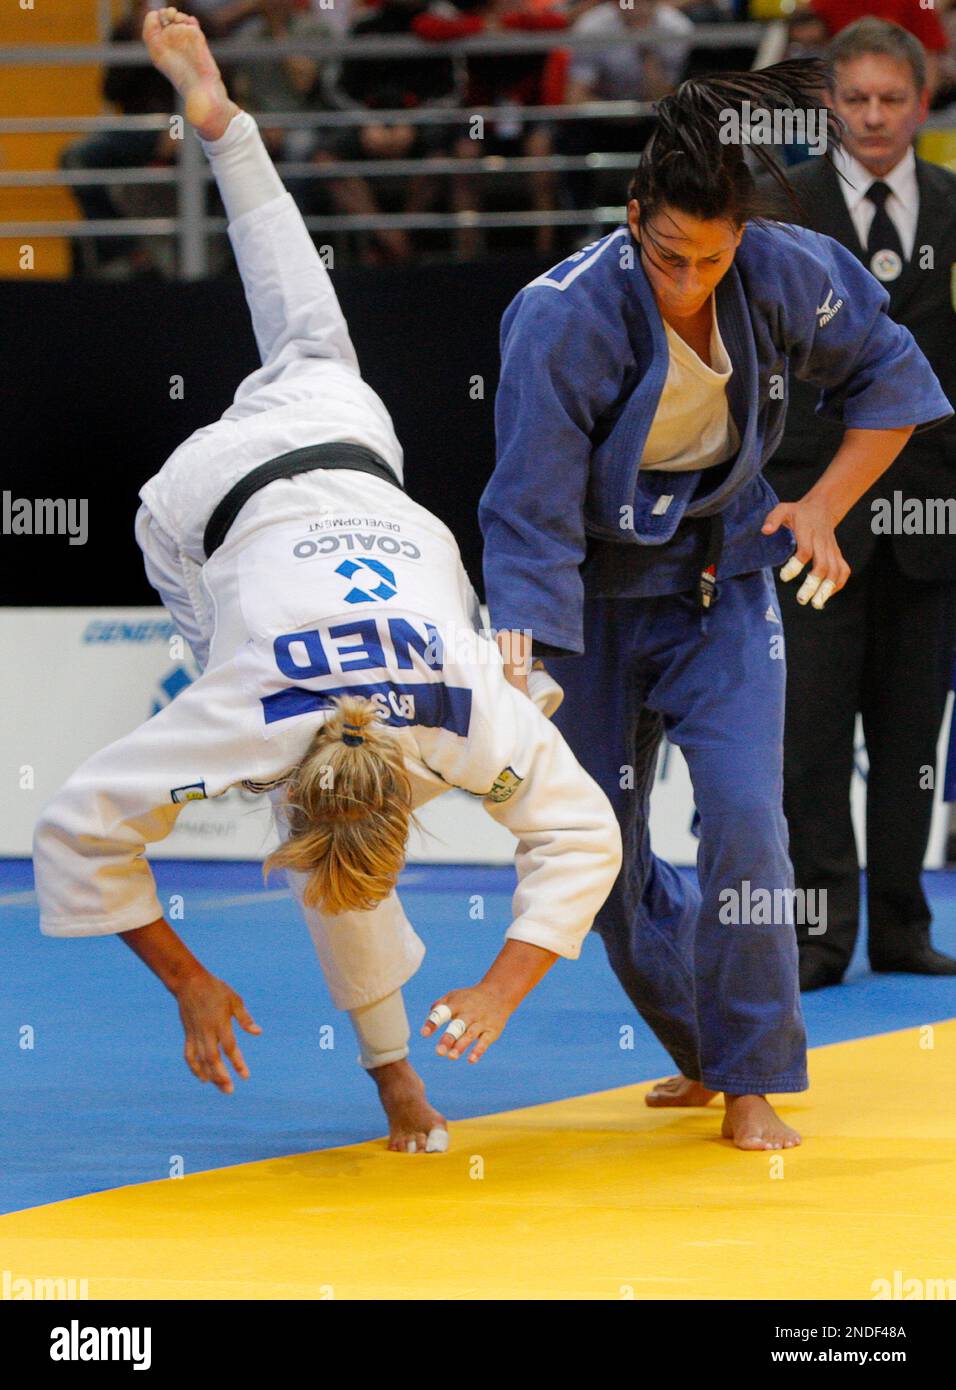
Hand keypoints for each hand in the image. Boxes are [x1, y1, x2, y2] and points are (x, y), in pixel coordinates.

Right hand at [174, 970, 261, 1092]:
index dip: (237, 1062)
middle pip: (213, 1058)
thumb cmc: (216, 989)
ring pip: (201, 1059)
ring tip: (221, 1088)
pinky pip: (189, 1054)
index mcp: (220, 1022)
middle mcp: (206, 1030)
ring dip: (210, 1075)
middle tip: (230, 1090)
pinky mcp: (188, 1034)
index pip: (229, 1047)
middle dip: (221, 1076)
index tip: (245, 1075)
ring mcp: (195, 1033)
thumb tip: (258, 1033)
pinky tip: (203, 1078)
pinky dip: (195, 1067)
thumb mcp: (234, 1000)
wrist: (189, 982)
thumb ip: (245, 1018)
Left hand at [421, 985, 514, 1063]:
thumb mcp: (454, 996)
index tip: (424, 1034)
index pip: (443, 1013)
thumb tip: (427, 1024)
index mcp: (456, 1004)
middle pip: (457, 1026)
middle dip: (448, 1038)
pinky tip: (470, 1060)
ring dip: (461, 1046)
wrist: (499, 993)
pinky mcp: (492, 1031)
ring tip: (451, 1057)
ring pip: (470, 1034)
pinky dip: (478, 1051)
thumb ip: (438, 1007)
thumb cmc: (469, 998)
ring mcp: (481, 1022)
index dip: (433, 1023)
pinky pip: (485, 1041)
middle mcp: (469, 1013)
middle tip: (439, 1052)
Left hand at [762, 496, 850, 608]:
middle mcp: (822, 543)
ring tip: (816, 603)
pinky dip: (839, 584)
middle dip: (813, 584)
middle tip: (802, 600)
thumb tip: (765, 531)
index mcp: (808, 532)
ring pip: (836, 571)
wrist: (823, 507)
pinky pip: (843, 571)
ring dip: (828, 589)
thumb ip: (774, 518)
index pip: (805, 551)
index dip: (796, 565)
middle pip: (823, 566)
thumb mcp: (784, 509)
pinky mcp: (837, 554)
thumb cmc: (799, 512)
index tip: (783, 577)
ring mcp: (832, 549)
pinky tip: (827, 595)